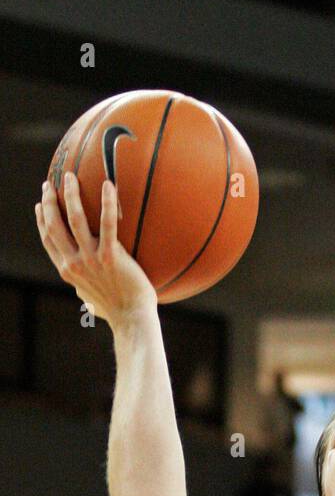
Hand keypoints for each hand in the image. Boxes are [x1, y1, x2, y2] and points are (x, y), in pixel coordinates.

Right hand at [35, 174, 156, 328]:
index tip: (41, 204)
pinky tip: (108, 185)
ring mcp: (91, 259)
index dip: (42, 220)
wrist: (132, 319)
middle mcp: (74, 263)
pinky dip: (107, 202)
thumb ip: (86, 289)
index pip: (48, 240)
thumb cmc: (117, 311)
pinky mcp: (111, 257)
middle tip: (50, 183)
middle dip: (50, 201)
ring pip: (74, 219)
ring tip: (70, 176)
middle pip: (54, 225)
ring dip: (70, 194)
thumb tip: (86, 295)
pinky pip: (108, 223)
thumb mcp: (92, 300)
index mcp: (68, 271)